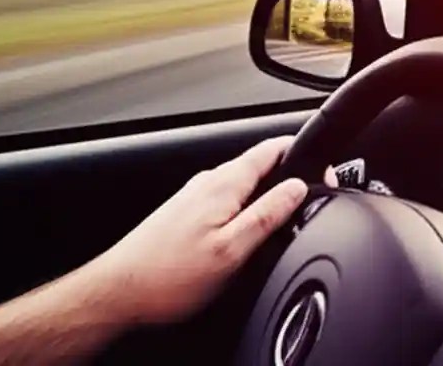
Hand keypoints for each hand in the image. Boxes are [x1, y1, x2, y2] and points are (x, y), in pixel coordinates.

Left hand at [72, 136, 312, 324]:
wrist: (118, 293)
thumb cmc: (168, 275)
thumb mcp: (232, 249)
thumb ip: (268, 215)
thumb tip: (298, 188)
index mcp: (224, 184)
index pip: (271, 148)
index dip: (302, 153)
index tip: (324, 170)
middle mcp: (207, 183)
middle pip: (259, 166)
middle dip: (288, 177)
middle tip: (309, 200)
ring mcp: (193, 197)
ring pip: (242, 186)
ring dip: (266, 196)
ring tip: (283, 219)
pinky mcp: (184, 214)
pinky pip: (226, 202)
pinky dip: (245, 210)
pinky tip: (247, 235)